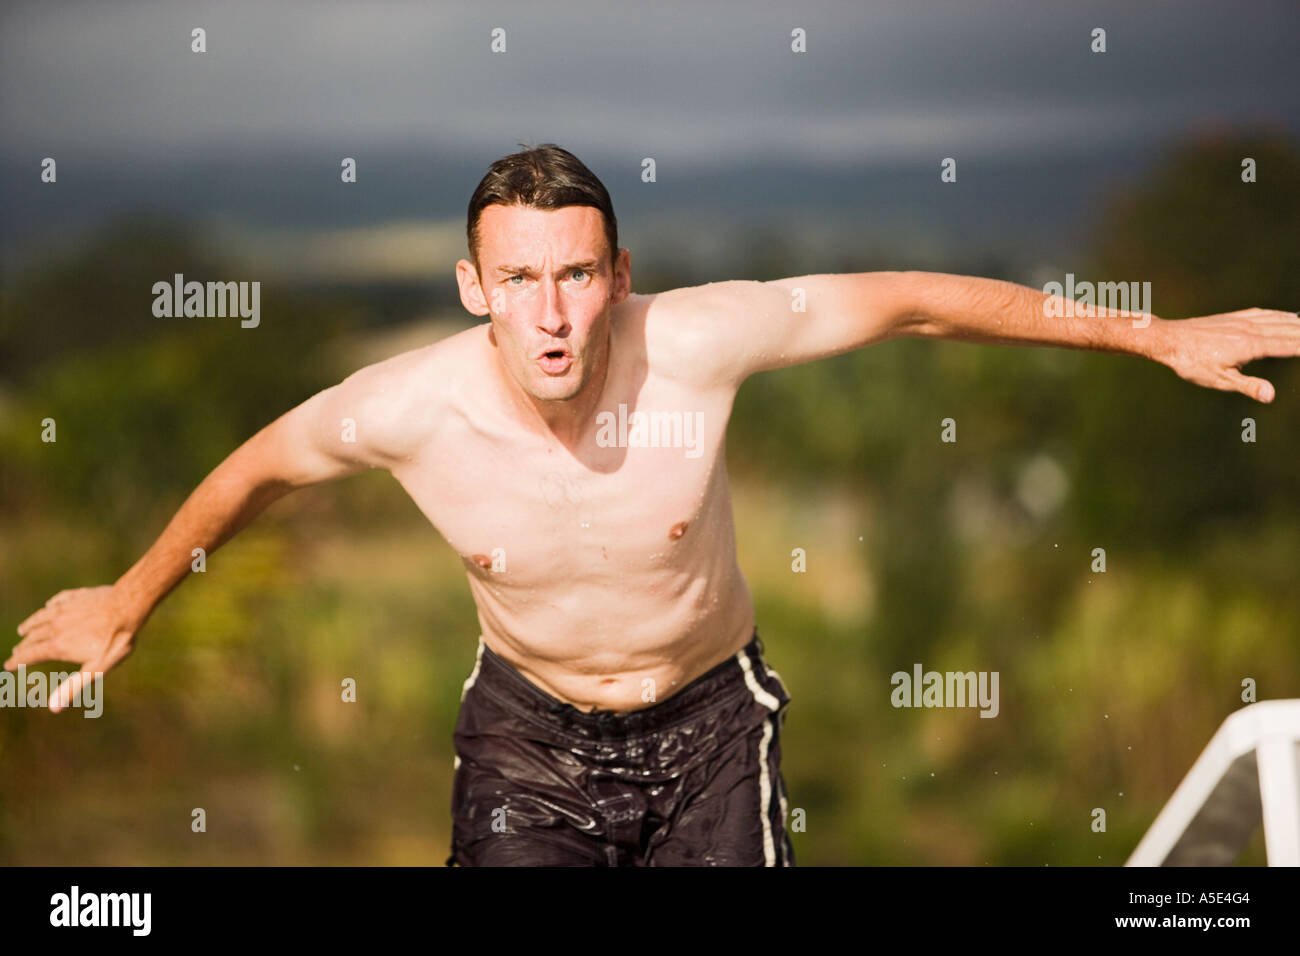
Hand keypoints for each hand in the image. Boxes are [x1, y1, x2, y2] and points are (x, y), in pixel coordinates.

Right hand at [7, 586, 138, 711]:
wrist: (128, 606)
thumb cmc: (115, 640)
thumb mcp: (97, 669)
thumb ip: (74, 687)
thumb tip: (54, 708)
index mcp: (58, 645)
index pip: (30, 655)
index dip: (17, 661)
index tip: (8, 666)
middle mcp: (55, 626)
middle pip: (33, 637)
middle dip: (23, 645)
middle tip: (18, 650)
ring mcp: (65, 609)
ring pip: (40, 617)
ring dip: (30, 624)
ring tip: (24, 629)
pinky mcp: (76, 596)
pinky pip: (57, 600)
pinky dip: (49, 605)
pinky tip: (49, 605)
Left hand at [1159, 308, 1299, 402]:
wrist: (1169, 338)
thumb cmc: (1191, 362)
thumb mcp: (1219, 380)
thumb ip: (1248, 386)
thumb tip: (1271, 395)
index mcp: (1251, 345)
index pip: (1290, 345)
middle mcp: (1251, 328)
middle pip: (1290, 330)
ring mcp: (1243, 320)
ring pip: (1279, 319)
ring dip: (1298, 323)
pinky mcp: (1234, 317)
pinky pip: (1265, 314)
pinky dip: (1281, 315)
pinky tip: (1286, 316)